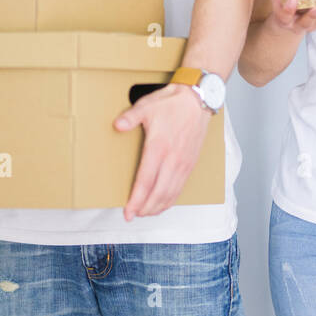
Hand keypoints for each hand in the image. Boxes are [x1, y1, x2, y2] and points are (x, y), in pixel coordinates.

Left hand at [113, 83, 211, 221]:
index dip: (136, 199)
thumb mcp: (147, 105)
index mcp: (159, 147)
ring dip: (157, 207)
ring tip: (145, 212)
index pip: (146, 181)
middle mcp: (173, 159)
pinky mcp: (191, 163)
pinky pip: (181, 188)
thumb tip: (117, 126)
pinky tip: (163, 202)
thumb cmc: (173, 102)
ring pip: (171, 193)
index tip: (128, 212)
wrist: (199, 99)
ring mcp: (184, 163)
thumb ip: (130, 117)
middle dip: (145, 208)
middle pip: (158, 193)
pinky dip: (170, 200)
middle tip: (133, 215)